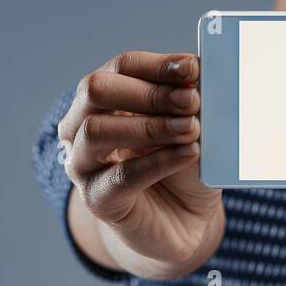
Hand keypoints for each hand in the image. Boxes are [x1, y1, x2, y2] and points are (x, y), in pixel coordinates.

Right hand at [57, 51, 221, 275]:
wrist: (185, 221)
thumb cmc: (185, 164)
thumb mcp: (194, 126)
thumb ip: (192, 102)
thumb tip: (201, 75)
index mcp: (108, 97)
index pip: (122, 66)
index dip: (157, 64)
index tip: (192, 68)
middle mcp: (83, 125)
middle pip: (96, 89)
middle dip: (149, 92)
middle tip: (192, 100)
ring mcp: (83, 164)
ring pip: (96, 130)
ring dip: (150, 125)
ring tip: (191, 128)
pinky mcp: (97, 200)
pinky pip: (120, 177)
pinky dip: (158, 161)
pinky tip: (188, 153)